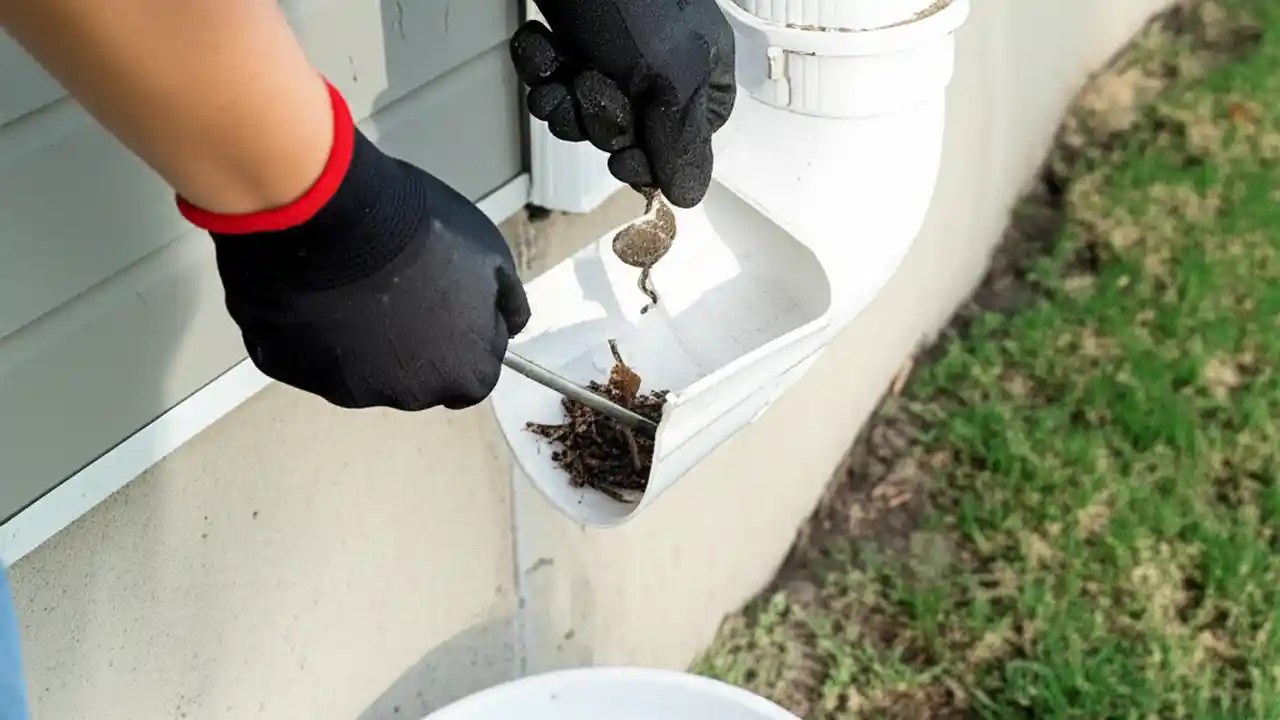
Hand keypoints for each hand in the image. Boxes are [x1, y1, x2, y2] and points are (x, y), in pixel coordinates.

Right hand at [187, 89, 529, 410]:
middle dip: (415, 340)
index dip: (463, 334)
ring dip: (366, 336)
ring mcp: (350, 389)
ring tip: (357, 283)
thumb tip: (509, 322)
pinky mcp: (299, 374)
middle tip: (402, 289)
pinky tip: (322, 290)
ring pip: (366, 367)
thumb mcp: (491, 254)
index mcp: (466, 374)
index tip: (448, 305)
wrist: (329, 214)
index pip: (475, 372)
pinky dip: (321, 330)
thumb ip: (505, 302)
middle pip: (421, 376)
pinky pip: (317, 355)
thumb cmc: (414, 231)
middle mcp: (411, 395)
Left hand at [510, 0, 735, 207]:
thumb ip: (680, 141)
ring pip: (578, 115)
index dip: (645, 160)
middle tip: (588, 82)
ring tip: (556, 61)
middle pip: (621, 138)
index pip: (680, 152)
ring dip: (557, 97)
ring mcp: (611, 52)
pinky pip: (550, 80)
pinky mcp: (569, 38)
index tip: (621, 159)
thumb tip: (688, 196)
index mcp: (700, 77)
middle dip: (592, 119)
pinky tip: (539, 39)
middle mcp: (660, 69)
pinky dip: (538, 65)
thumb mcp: (667, 74)